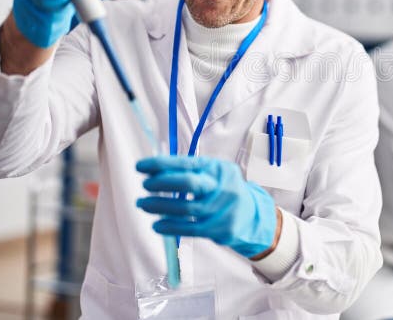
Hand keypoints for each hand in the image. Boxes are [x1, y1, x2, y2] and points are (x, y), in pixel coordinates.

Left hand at [136, 156, 277, 258]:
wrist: (251, 215)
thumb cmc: (223, 191)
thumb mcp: (212, 174)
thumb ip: (188, 171)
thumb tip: (153, 169)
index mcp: (217, 168)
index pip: (187, 163)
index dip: (162, 164)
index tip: (140, 166)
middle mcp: (222, 186)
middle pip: (189, 183)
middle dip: (162, 183)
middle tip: (145, 185)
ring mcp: (222, 209)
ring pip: (185, 209)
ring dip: (159, 206)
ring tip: (143, 204)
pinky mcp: (220, 229)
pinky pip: (190, 229)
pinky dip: (170, 226)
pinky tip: (156, 224)